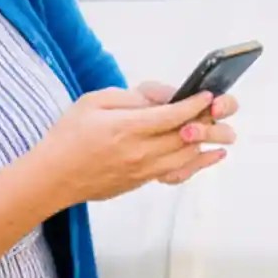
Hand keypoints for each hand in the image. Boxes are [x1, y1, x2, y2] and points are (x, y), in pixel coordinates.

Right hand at [33, 86, 217, 205]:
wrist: (53, 176)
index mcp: (127, 128)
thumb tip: (158, 99)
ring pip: (186, 156)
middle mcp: (139, 152)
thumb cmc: (68, 136)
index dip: (194, 104)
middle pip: (185, 136)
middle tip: (223, 108)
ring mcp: (142, 170)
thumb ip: (129, 98)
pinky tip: (211, 155)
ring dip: (207, 142)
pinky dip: (198, 163)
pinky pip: (177, 173)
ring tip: (224, 130)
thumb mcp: (94, 102)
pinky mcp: (140, 182)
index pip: (172, 115)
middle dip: (207, 120)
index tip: (208, 95)